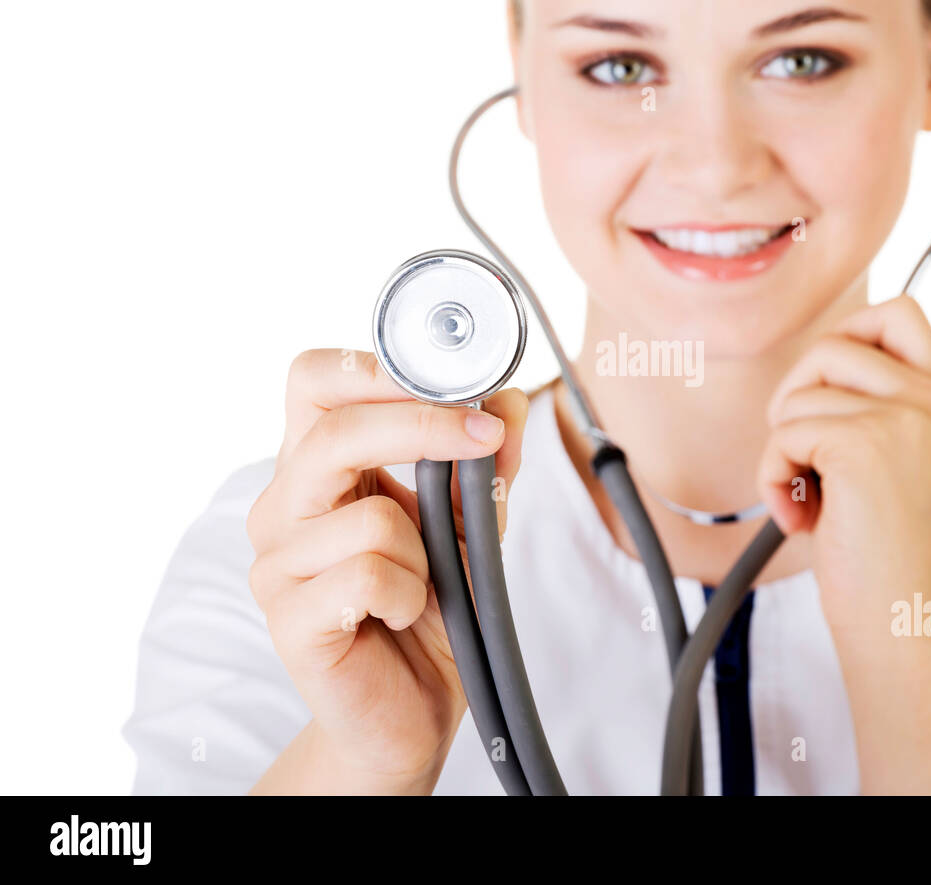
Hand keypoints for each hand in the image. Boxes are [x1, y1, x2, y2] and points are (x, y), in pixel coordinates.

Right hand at [245, 349, 527, 793]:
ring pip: (370, 517)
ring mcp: (276, 562)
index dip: (379, 366)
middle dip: (421, 427)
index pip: (315, 380)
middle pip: (333, 430)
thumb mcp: (471, 523)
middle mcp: (284, 506)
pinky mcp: (288, 618)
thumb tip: (508, 398)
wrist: (409, 709)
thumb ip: (486, 462)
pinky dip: (407, 594)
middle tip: (485, 439)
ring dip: (424, 552)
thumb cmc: (430, 609)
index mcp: (317, 467)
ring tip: (419, 583)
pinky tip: (398, 614)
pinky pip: (367, 576)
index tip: (457, 378)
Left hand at [758, 295, 930, 627]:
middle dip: (796, 397)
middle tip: (803, 453)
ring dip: (783, 449)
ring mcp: (904, 418)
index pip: (899, 312)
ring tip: (809, 497)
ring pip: (800, 394)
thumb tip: (814, 362)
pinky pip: (784, 433)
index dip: (847, 335)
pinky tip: (801, 517)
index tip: (827, 390)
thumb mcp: (896, 460)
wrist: (897, 618)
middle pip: (832, 344)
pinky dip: (773, 477)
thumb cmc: (882, 550)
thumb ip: (874, 405)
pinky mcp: (864, 445)